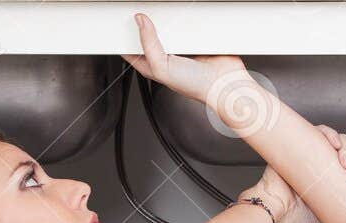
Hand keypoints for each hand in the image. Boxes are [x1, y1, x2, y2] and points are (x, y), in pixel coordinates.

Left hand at [122, 12, 246, 104]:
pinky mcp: (195, 39)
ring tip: (165, 15)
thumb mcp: (162, 68)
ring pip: (168, 28)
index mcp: (153, 67)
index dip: (124, 38)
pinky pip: (187, 25)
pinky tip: (185, 20)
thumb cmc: (196, 86)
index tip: (121, 24)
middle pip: (149, 35)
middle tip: (142, 12)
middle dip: (145, 24)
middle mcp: (166, 56)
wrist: (224, 83)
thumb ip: (149, 45)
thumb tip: (141, 22)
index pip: (132, 50)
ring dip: (168, 21)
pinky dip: (186, 20)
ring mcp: (181, 47)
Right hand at [241, 128, 345, 222]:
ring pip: (344, 141)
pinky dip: (330, 135)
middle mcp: (333, 167)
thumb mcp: (334, 220)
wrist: (276, 212)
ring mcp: (320, 154)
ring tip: (345, 163)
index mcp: (343, 182)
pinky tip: (335, 145)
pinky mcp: (305, 144)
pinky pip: (322, 131)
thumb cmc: (299, 218)